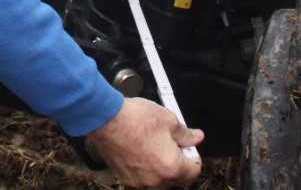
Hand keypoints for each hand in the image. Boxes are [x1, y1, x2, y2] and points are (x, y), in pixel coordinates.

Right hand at [86, 98, 203, 186]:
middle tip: (171, 142)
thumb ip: (185, 133)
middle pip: (176, 177)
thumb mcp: (168, 119)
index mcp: (172, 168)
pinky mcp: (124, 177)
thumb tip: (195, 137)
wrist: (105, 119)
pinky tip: (140, 149)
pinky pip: (142, 177)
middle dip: (177, 161)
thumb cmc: (134, 119)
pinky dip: (144, 167)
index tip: (188, 146)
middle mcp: (156, 180)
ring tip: (153, 144)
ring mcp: (138, 181)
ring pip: (158, 178)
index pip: (194, 171)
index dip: (192, 155)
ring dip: (160, 165)